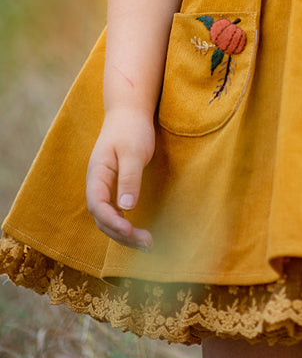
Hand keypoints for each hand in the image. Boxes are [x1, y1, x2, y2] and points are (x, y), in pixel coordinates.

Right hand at [86, 107, 155, 250]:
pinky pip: (116, 213)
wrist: (129, 113)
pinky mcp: (114, 189)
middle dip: (123, 234)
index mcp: (97, 175)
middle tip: (148, 243)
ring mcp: (104, 188)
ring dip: (125, 234)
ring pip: (109, 219)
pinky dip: (127, 225)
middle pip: (103, 218)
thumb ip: (129, 178)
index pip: (97, 205)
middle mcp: (97, 185)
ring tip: (148, 245)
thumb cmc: (131, 129)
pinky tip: (140, 233)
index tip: (130, 229)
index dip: (112, 221)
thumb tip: (126, 207)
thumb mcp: (132, 151)